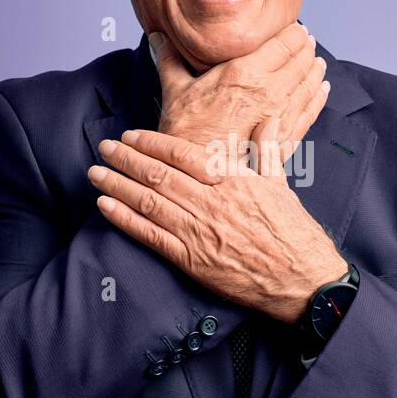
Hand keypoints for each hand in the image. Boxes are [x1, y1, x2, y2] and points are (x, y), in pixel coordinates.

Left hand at [87, 127, 347, 323]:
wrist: (301, 278)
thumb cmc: (293, 232)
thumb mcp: (281, 184)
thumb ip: (267, 150)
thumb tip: (267, 119)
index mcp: (232, 179)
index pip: (182, 153)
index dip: (151, 142)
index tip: (131, 135)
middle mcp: (212, 201)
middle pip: (158, 174)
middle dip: (125, 159)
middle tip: (103, 147)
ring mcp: (200, 231)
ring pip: (149, 201)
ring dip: (117, 185)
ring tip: (96, 173)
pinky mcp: (192, 260)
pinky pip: (151, 236)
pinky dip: (125, 220)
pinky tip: (105, 207)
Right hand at [149, 22, 328, 168]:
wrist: (196, 173)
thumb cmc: (184, 132)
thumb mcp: (175, 89)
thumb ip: (169, 58)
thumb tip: (157, 36)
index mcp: (245, 72)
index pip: (285, 42)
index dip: (294, 32)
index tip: (296, 28)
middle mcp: (269, 90)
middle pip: (302, 60)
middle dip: (306, 49)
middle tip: (307, 42)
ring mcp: (280, 115)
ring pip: (309, 85)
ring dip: (315, 70)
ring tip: (317, 62)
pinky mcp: (284, 138)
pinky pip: (310, 112)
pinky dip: (318, 98)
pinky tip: (321, 90)